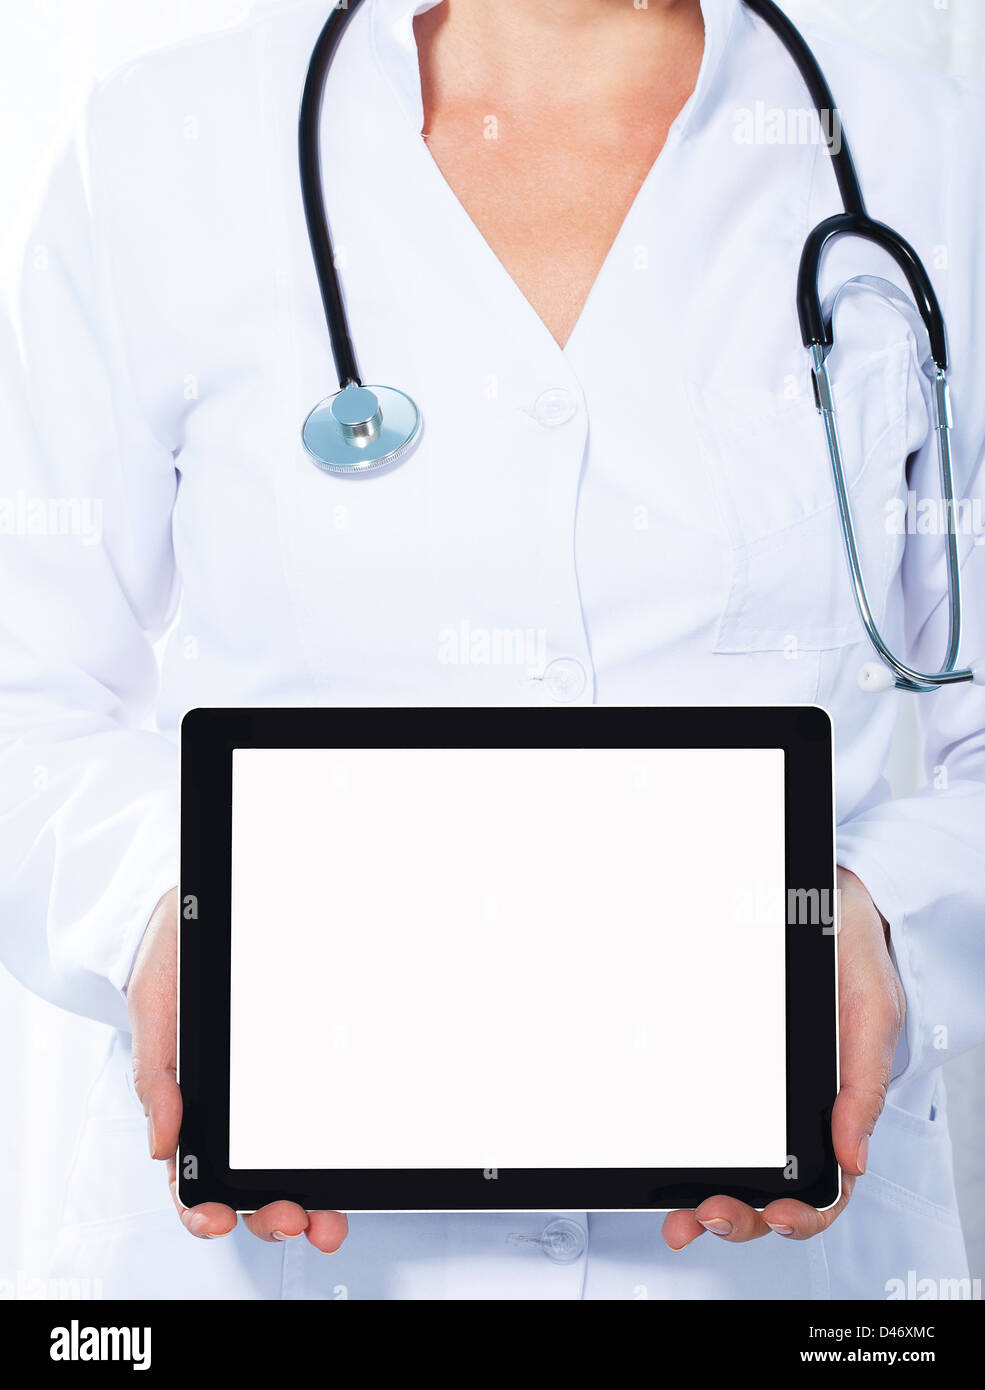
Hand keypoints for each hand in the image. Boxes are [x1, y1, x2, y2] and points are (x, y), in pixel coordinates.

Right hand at [126, 887, 347, 1250]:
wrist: (204, 911)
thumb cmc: (171, 963)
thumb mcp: (153, 1009)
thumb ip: (154, 1075)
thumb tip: (161, 1143)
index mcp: (185, 1106)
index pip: (188, 1178)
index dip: (202, 1210)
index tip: (220, 1219)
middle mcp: (225, 1112)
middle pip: (245, 1184)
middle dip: (270, 1214)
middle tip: (297, 1220)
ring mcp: (260, 1097)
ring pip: (282, 1166)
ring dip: (305, 1200)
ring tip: (327, 1219)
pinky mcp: (291, 1072)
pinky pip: (310, 1120)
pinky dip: (326, 1156)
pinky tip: (345, 1173)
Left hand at [661, 867, 904, 1248]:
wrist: (818, 905)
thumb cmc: (850, 965)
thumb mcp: (872, 1017)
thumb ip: (863, 1088)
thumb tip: (853, 1160)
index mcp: (837, 1114)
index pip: (824, 1189)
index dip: (800, 1216)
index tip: (774, 1213)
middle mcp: (793, 1116)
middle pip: (768, 1194)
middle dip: (738, 1217)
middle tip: (708, 1215)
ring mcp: (756, 1100)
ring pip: (732, 1170)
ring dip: (705, 1202)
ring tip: (679, 1216)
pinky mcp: (725, 1072)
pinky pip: (704, 1120)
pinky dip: (682, 1153)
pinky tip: (661, 1171)